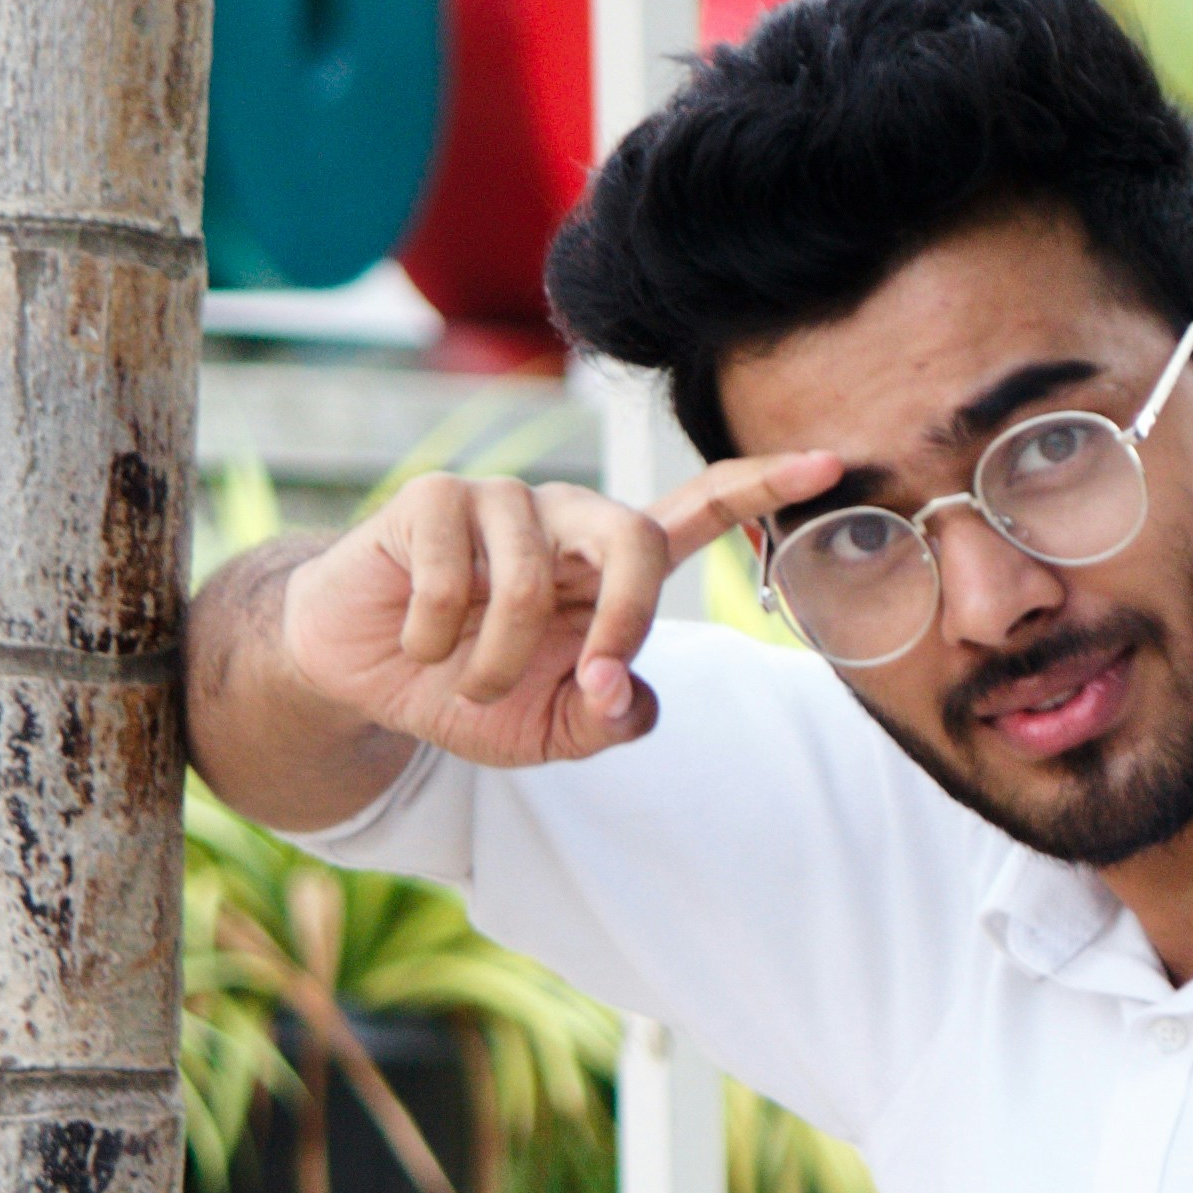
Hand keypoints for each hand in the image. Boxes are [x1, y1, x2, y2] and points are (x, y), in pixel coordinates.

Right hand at [270, 452, 843, 774]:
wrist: (362, 675)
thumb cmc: (467, 688)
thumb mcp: (551, 731)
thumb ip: (610, 720)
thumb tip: (625, 690)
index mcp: (607, 563)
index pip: (697, 510)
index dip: (761, 485)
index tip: (831, 462)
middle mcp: (566, 517)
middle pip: (634, 540)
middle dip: (624, 620)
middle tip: (591, 681)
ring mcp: (501, 499)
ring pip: (529, 581)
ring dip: (495, 664)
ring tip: (463, 680)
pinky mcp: (434, 499)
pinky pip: (455, 576)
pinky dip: (438, 638)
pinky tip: (418, 641)